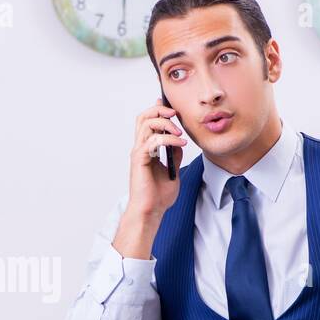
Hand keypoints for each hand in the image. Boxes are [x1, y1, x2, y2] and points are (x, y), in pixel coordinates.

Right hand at [112, 103, 187, 257]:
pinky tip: (181, 144)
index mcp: (146, 150)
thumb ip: (174, 155)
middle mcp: (140, 148)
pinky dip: (169, 139)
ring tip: (179, 133)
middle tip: (175, 114)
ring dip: (166, 124)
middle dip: (160, 110)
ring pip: (147, 124)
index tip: (171, 108)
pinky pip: (154, 140)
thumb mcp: (172, 170)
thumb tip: (179, 142)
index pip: (147, 123)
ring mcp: (139, 153)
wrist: (151, 211)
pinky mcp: (140, 160)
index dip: (157, 111)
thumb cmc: (158, 196)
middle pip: (144, 117)